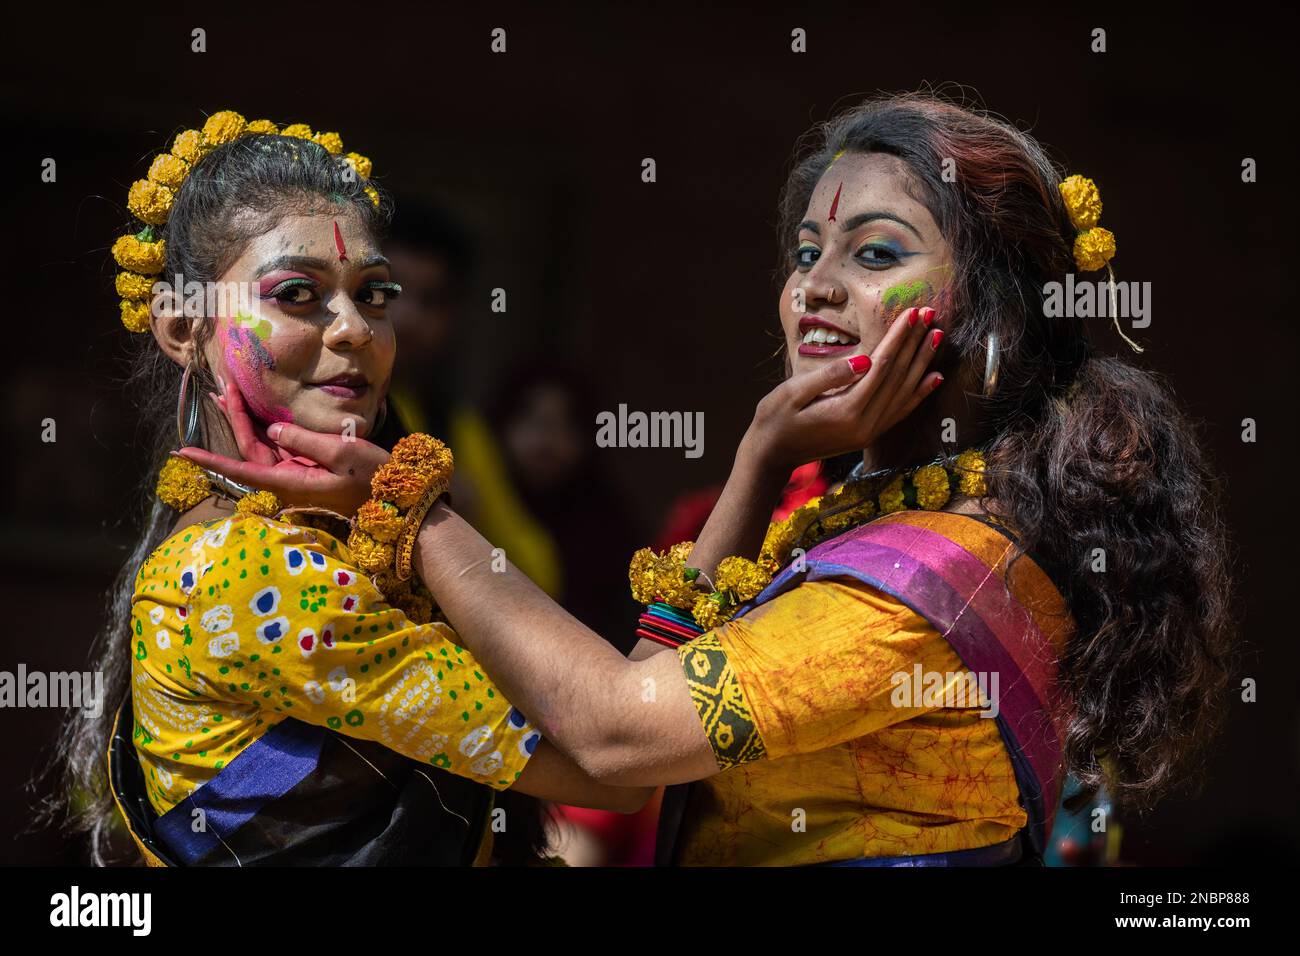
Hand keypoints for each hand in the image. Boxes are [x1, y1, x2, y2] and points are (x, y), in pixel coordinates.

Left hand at [175, 380, 388, 514]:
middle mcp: (286, 480)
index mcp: (289, 482)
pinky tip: (258, 410)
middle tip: (219, 387)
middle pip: (249, 448)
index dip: (210, 460)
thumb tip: (271, 428)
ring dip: (246, 420)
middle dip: (233, 417)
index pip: (241, 469)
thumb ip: (302, 439)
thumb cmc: (373, 478)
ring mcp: (296, 474)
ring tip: (229, 392)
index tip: (182, 453)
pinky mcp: (307, 469)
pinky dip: (266, 427)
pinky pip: (279, 447)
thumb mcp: (341, 453)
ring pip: (261, 446)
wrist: (397, 501)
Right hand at [741, 306, 943, 475]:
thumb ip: (829, 377)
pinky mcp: (868, 435)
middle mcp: (865, 425)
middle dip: (915, 343)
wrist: (771, 455)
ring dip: (922, 362)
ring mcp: (869, 432)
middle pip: (898, 377)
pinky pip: (900, 411)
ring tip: (937, 336)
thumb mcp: (792, 393)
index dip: (898, 338)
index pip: (881, 367)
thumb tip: (863, 360)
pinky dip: (919, 393)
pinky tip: (934, 378)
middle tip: (931, 313)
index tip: (912, 312)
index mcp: (847, 411)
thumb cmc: (775, 419)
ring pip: (904, 393)